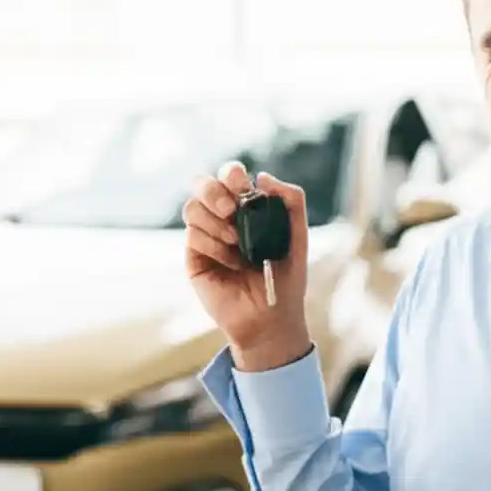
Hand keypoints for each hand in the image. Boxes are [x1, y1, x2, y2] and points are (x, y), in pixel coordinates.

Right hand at [183, 161, 310, 371]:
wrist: (270, 316)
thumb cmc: (286, 277)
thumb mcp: (298, 236)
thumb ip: (291, 200)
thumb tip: (262, 176)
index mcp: (247, 207)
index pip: (230, 176)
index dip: (231, 173)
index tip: (243, 187)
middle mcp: (223, 218)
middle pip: (202, 184)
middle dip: (213, 190)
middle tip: (230, 209)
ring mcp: (207, 236)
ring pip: (192, 207)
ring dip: (215, 222)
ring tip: (236, 242)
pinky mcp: (195, 257)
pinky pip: (192, 235)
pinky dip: (214, 245)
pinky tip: (231, 262)